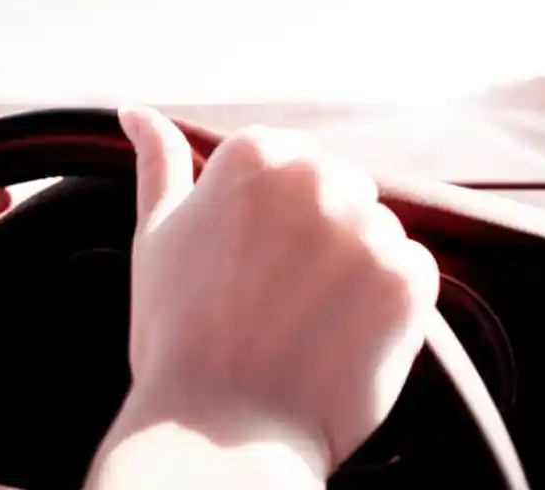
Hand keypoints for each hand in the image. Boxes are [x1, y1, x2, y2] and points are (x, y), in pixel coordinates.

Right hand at [87, 108, 438, 488]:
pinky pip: (410, 270)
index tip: (248, 263)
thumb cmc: (177, 334)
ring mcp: (367, 226)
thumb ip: (159, 163)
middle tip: (273, 297)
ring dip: (353, 267)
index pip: (289, 161)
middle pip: (338, 189)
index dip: (269, 220)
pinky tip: (337, 335)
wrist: (219, 434)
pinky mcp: (407, 278)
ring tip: (303, 321)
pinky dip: (386, 302)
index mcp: (255, 154)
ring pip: (375, 230)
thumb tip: (134, 110)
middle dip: (316, 234)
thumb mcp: (157, 236)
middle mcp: (317, 176)